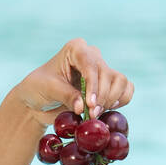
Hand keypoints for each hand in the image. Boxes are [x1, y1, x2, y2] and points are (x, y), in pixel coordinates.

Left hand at [10, 38, 133, 125]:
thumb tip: (83, 106)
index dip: (93, 85)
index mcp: (76, 49)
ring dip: (111, 100)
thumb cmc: (39, 89)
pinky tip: (107, 109)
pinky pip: (126, 89)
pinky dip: (121, 100)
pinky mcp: (108, 85)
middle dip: (101, 97)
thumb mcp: (49, 89)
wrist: (39, 101)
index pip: (91, 64)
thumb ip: (67, 96)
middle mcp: (92, 56)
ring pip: (120, 82)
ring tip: (95, 114)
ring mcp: (102, 70)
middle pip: (108, 75)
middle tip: (90, 115)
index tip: (89, 104)